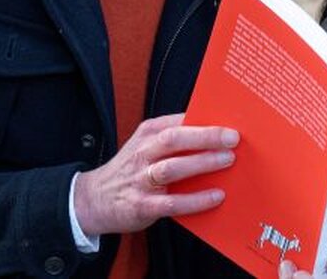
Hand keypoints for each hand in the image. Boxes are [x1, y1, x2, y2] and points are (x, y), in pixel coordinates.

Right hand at [72, 113, 236, 235]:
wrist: (93, 199)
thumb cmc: (131, 169)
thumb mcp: (146, 145)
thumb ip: (175, 139)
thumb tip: (217, 135)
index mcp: (147, 133)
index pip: (178, 120)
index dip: (205, 119)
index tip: (231, 120)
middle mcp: (143, 153)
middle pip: (175, 139)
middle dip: (206, 137)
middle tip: (233, 138)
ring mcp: (141, 180)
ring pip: (173, 168)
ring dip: (202, 163)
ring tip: (227, 161)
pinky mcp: (142, 205)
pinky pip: (173, 202)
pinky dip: (196, 200)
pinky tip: (216, 196)